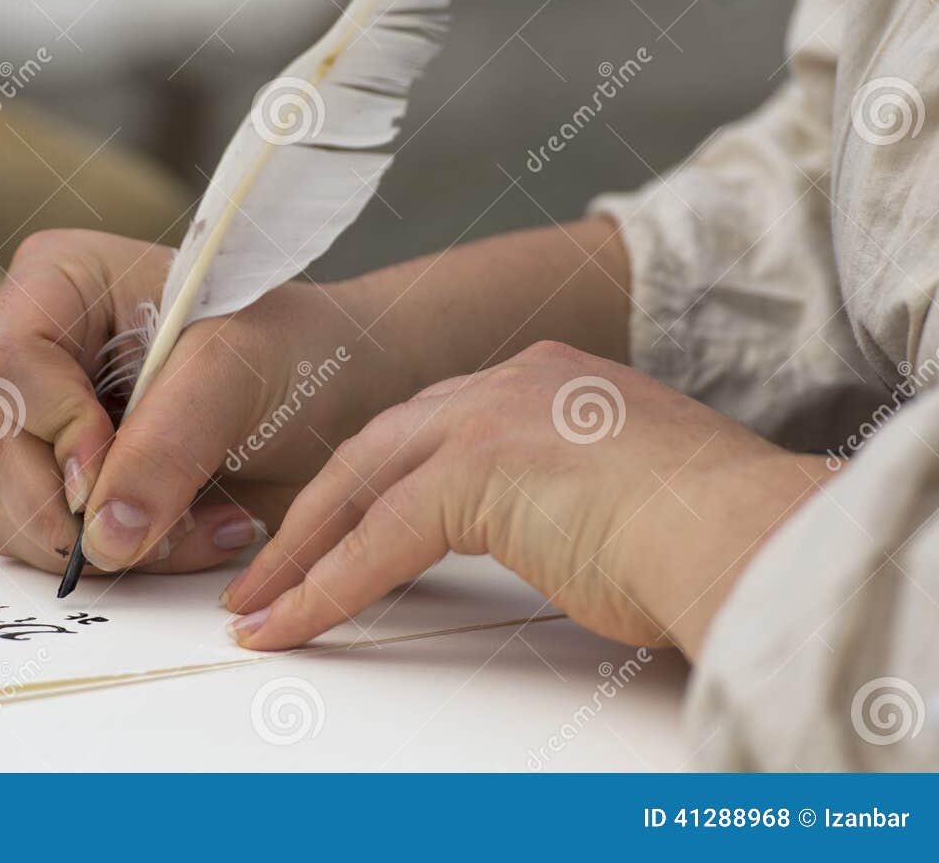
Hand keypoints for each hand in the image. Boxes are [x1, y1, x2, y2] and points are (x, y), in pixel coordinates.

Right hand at [0, 229, 374, 575]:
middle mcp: (31, 351)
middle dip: (82, 508)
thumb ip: (168, 444)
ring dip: (107, 545)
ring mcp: (35, 424)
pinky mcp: (54, 485)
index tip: (111, 474)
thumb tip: (103, 536)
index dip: (55, 427)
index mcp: (59, 280)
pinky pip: (43, 545)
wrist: (336, 401)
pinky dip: (117, 562)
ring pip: (11, 509)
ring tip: (205, 524)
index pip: (9, 359)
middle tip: (173, 523)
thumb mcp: (239, 376)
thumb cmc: (294, 352)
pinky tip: (194, 534)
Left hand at [222, 341, 831, 656]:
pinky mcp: (473, 475)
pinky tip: (289, 624)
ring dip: (300, 553)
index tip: (334, 529)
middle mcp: (508, 385)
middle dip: (312, 515)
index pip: (427, 432)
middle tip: (265, 567)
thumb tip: (557, 532)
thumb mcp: (624, 494)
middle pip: (375, 451)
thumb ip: (568, 494)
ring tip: (259, 604)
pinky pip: (374, 542)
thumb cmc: (712, 532)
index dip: (371, 486)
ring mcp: (488, 420)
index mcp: (544, 384)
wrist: (748, 533)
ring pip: (359, 489)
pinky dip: (326, 588)